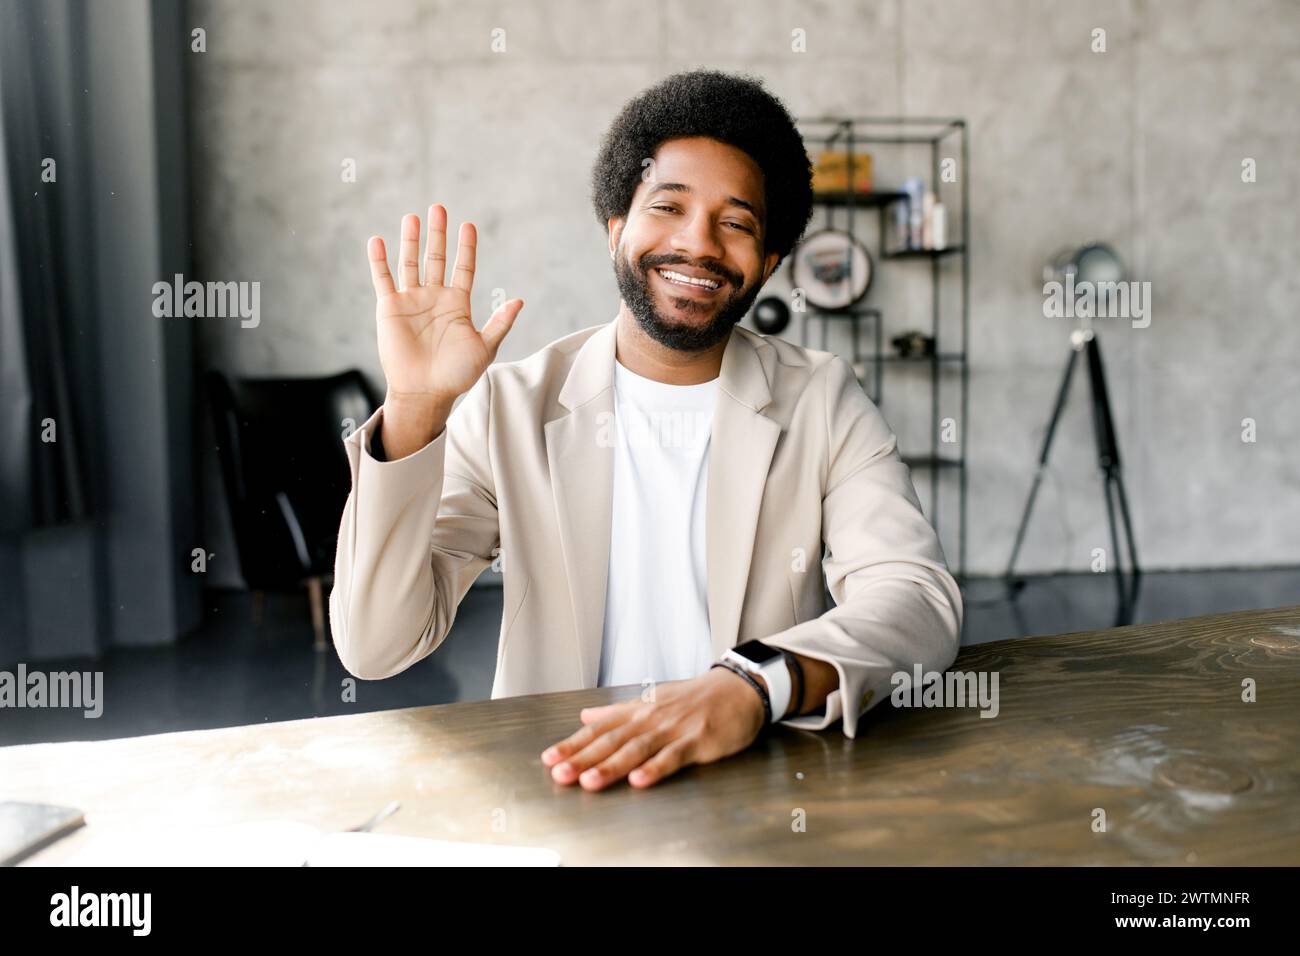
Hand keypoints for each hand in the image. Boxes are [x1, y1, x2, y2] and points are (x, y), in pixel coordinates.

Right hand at [366, 204, 522, 406]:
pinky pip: (383, 279)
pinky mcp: (389, 308)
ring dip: (410, 240)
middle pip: (436, 258)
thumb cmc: (456, 374)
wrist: (425, 392)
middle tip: (439, 207)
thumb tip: (519, 301)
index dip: (466, 247)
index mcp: (457, 304)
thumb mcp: (484, 348)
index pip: (463, 268)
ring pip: (410, 262)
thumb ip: (499, 323)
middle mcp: (434, 297)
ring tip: (413, 217)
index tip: (468, 225)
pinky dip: (379, 260)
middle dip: (438, 234)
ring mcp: (411, 300)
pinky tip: (378, 241)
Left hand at [540, 667, 766, 790]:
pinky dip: (655, 768)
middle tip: (560, 773)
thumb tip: (585, 715)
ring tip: (590, 781)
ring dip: (612, 766)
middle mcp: (651, 719)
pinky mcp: (696, 740)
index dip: (574, 744)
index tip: (549, 759)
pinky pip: (673, 756)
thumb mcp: (652, 700)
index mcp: (638, 711)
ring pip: (637, 749)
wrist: (737, 689)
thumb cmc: (694, 699)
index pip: (599, 729)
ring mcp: (673, 729)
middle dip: (583, 758)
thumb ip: (617, 711)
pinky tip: (639, 780)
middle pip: (612, 740)